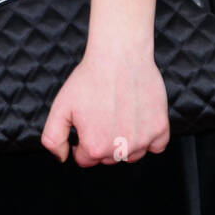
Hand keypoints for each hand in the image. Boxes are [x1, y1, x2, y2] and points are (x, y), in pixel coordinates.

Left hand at [41, 50, 169, 165]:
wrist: (118, 55)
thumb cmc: (90, 78)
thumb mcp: (60, 106)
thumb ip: (54, 138)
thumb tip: (62, 158)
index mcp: (95, 147)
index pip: (86, 159)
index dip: (81, 142)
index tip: (85, 124)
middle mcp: (121, 149)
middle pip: (109, 158)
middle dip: (102, 141)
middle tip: (101, 114)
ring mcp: (143, 140)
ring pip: (132, 154)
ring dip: (124, 142)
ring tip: (118, 114)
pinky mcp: (160, 129)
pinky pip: (156, 146)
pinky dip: (148, 138)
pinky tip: (137, 119)